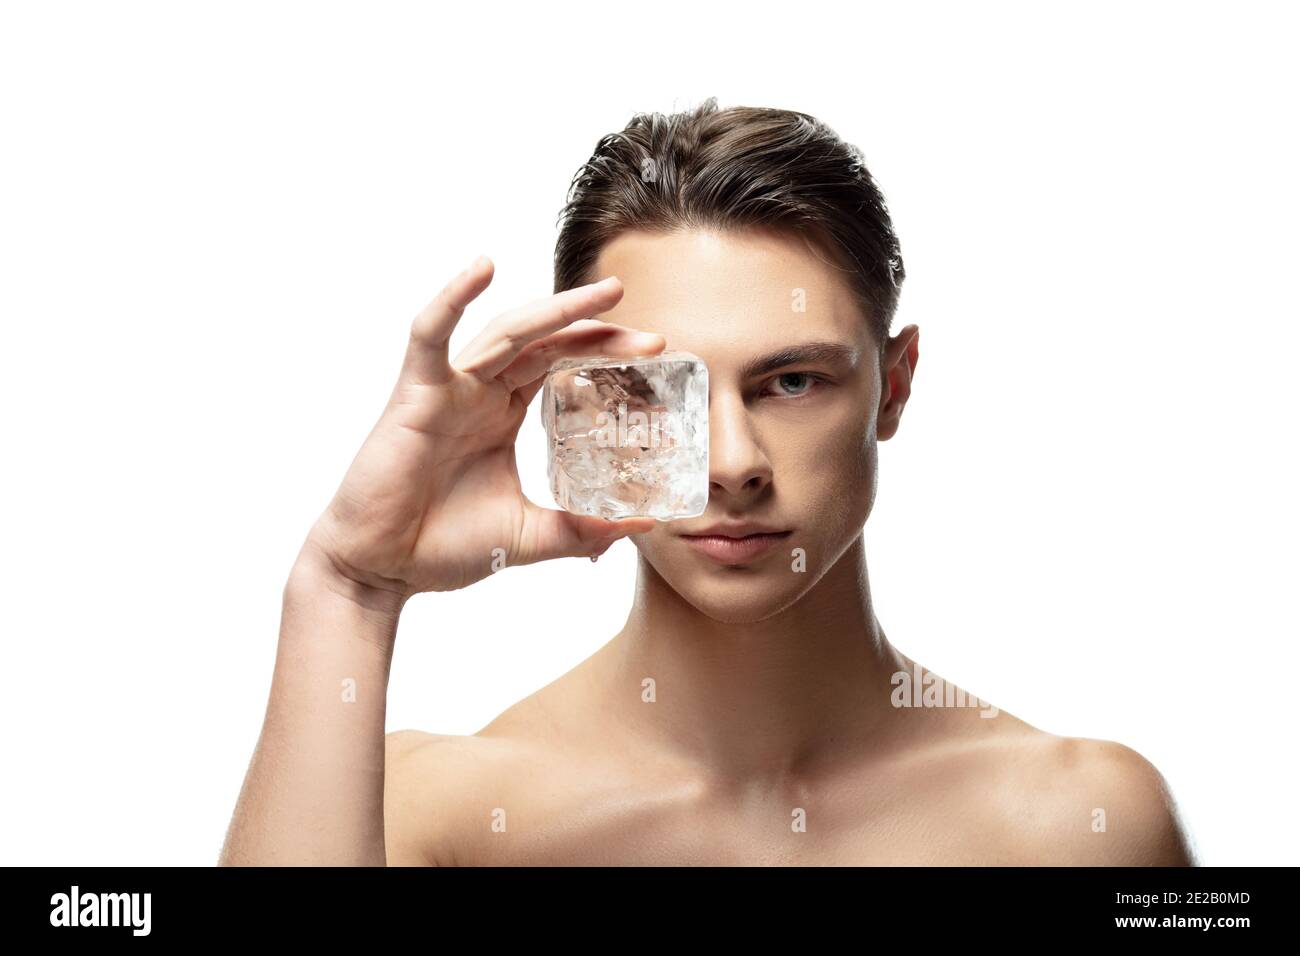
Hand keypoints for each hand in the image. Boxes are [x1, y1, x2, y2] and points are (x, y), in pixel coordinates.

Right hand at [303, 255, 663, 598]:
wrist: (383, 571)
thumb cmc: (441, 547)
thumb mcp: (531, 536)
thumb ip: (583, 531)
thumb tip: (642, 527)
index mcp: (503, 415)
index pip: (561, 366)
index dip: (604, 353)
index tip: (654, 353)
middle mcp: (479, 393)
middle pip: (544, 342)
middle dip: (595, 328)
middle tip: (648, 326)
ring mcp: (448, 389)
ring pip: (505, 332)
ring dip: (555, 310)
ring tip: (605, 294)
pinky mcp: (414, 394)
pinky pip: (429, 335)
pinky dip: (451, 299)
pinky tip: (481, 268)